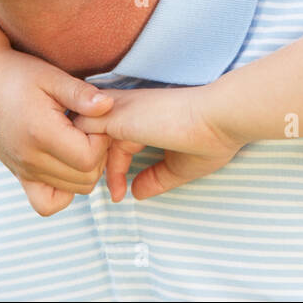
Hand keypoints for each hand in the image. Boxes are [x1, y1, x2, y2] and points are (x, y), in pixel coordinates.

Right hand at [0, 49, 129, 215]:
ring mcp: (23, 171)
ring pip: (74, 191)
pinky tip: (66, 161)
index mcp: (40, 134)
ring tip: (78, 139)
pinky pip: (47, 203)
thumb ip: (81, 94)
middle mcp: (30, 160)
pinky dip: (64, 190)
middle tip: (89, 128)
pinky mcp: (20, 175)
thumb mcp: (51, 76)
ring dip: (85, 169)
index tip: (93, 118)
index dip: (101, 139)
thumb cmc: (17, 75)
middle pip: (85, 179)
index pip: (89, 158)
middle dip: (98, 154)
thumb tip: (108, 106)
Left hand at [73, 84, 242, 200]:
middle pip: (90, 135)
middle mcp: (127, 108)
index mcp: (143, 114)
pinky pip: (81, 135)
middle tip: (106, 194)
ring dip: (86, 163)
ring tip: (104, 191)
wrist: (221, 118)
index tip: (120, 193)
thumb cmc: (211, 138)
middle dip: (91, 164)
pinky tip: (105, 182)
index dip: (112, 168)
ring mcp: (119, 110)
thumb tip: (136, 192)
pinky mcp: (115, 117)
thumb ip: (155, 177)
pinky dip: (85, 158)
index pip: (111, 139)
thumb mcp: (179, 165)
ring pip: (80, 134)